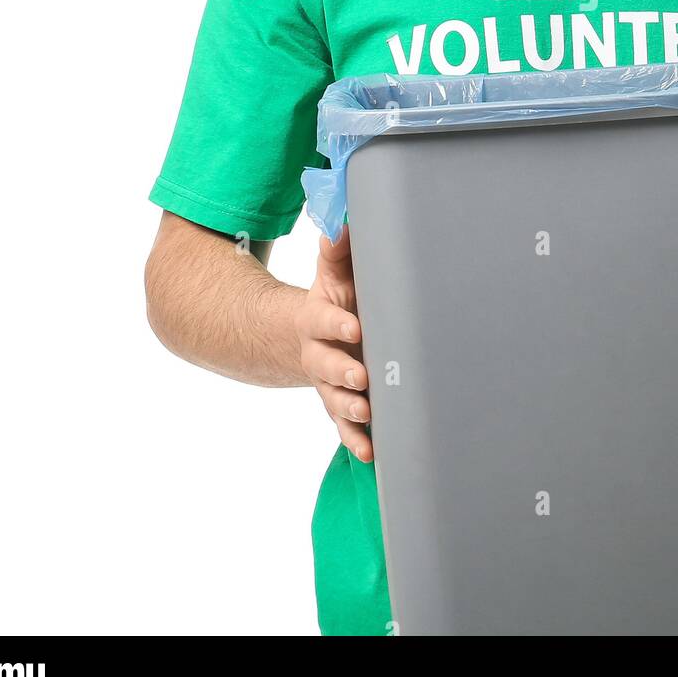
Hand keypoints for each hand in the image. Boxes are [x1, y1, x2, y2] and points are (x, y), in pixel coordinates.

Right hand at [295, 223, 372, 461]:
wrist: (307, 336)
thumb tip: (341, 222)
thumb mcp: (333, 274)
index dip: (336, 325)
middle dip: (343, 372)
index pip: (324, 321)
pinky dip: (355, 440)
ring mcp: (329, 383)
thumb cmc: (335, 298)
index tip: (354, 326)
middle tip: (362, 377)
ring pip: (334, 399)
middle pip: (327, 366)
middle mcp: (319, 355)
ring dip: (350, 410)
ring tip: (368, 415)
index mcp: (317, 319)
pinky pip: (344, 426)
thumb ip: (338, 251)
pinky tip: (371, 453)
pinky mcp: (340, 404)